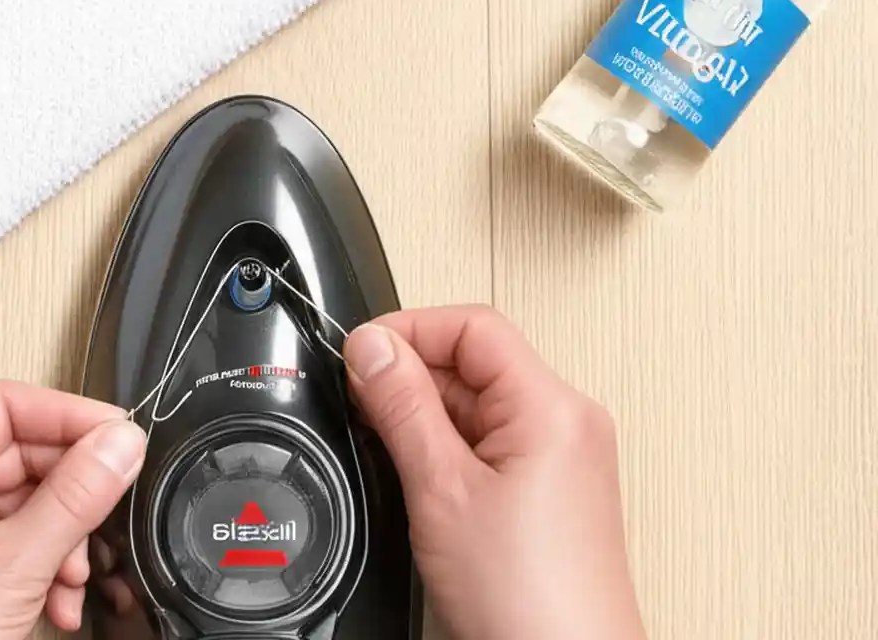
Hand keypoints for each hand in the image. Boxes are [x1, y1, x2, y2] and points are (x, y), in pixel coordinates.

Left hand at [0, 381, 145, 639]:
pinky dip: (49, 567)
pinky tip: (61, 600)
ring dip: (65, 538)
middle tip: (112, 504)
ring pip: (27, 504)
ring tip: (75, 573)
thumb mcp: (12, 565)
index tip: (119, 435)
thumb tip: (121, 442)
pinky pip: (18, 543)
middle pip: (21, 455)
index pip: (4, 406)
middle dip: (71, 492)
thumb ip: (74, 497)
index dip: (66, 415)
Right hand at [343, 307, 644, 639]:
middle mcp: (566, 422)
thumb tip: (371, 346)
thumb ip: (402, 406)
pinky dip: (446, 447)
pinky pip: (490, 441)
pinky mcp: (549, 489)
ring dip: (424, 413)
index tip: (359, 354)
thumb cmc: (526, 599)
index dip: (409, 330)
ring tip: (389, 449)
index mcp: (552, 407)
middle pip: (475, 361)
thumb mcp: (441, 488)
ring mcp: (560, 457)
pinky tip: (419, 476)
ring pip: (478, 403)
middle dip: (411, 375)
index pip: (473, 326)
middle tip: (362, 404)